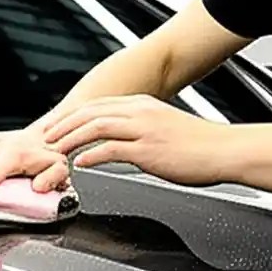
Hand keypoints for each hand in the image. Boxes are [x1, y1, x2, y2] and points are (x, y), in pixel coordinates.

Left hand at [43, 95, 235, 184]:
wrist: (225, 150)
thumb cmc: (199, 146)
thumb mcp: (163, 129)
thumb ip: (139, 132)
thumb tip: (120, 146)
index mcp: (142, 106)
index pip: (97, 106)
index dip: (72, 117)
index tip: (56, 128)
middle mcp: (140, 112)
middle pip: (90, 113)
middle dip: (63, 126)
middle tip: (46, 140)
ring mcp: (144, 129)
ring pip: (96, 127)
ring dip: (71, 139)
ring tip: (55, 152)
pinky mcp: (149, 149)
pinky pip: (111, 149)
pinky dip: (90, 155)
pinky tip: (79, 164)